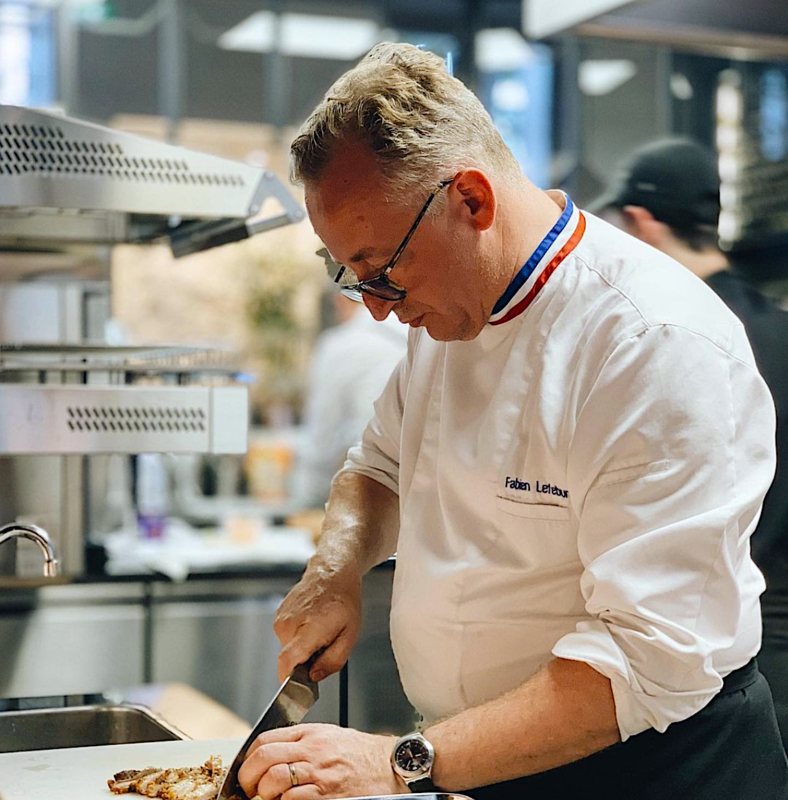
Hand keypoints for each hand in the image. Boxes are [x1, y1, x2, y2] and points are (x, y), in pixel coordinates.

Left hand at [238, 723, 405, 799]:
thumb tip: (271, 754)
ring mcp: (318, 773)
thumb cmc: (359, 753)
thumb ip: (300, 740)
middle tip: (248, 788)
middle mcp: (311, 749)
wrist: (388, 764)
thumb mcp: (328, 736)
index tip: (247, 769)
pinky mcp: (325, 794)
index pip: (265, 739)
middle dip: (248, 776)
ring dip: (264, 793)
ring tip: (268, 797)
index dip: (249, 757)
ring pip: (274, 779)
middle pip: (264, 758)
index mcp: (309, 733)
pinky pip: (292, 799)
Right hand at [274, 566, 361, 681]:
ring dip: (304, 648)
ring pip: (289, 649)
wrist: (332, 571)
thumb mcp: (350, 634)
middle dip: (307, 661)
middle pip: (291, 660)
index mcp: (308, 628)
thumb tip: (313, 677)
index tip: (296, 692)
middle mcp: (289, 623)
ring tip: (321, 629)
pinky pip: (288, 638)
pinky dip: (300, 637)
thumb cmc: (344, 600)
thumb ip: (332, 661)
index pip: (287, 662)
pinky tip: (313, 622)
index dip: (288, 682)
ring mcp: (281, 618)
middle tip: (326, 644)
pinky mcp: (278, 615)